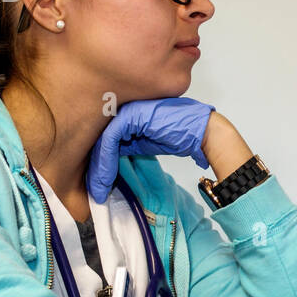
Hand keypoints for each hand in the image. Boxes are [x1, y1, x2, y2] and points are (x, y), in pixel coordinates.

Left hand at [88, 97, 215, 202]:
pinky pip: (110, 140)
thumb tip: (112, 157)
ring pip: (103, 140)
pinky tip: (105, 178)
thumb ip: (129, 144)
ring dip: (99, 167)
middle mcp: (125, 108)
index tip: (99, 182)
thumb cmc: (182, 135)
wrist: (201, 132)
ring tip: (99, 188)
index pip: (107, 137)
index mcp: (129, 112)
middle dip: (97, 166)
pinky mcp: (130, 116)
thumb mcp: (147, 142)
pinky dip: (105, 161)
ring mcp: (127, 110)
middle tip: (95, 189)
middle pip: (102, 138)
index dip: (101, 161)